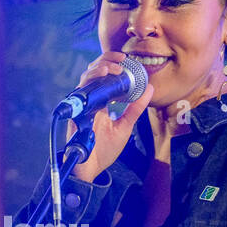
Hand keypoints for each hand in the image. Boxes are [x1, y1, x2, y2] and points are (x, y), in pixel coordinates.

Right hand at [70, 51, 153, 183]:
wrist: (90, 168)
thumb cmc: (104, 149)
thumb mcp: (125, 126)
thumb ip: (135, 108)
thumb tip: (149, 89)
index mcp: (101, 102)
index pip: (105, 76)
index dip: (113, 63)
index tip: (128, 59)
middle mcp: (90, 101)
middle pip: (94, 72)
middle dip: (107, 60)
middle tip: (122, 58)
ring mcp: (82, 105)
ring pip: (86, 77)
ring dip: (100, 67)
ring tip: (114, 66)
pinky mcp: (76, 110)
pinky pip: (81, 89)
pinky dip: (92, 79)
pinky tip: (103, 74)